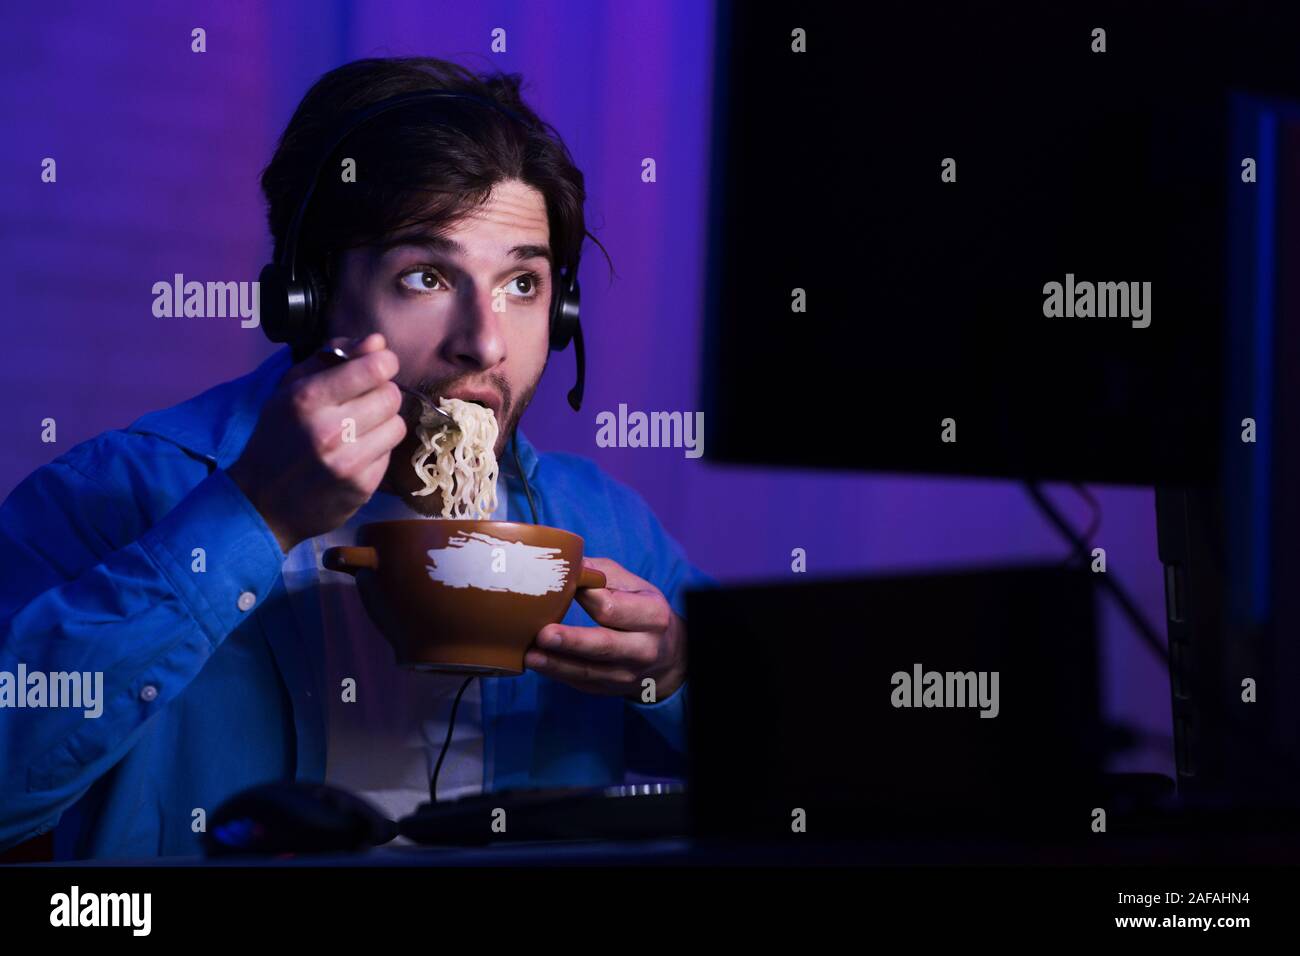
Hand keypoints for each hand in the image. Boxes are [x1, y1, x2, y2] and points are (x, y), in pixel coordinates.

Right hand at [226, 333, 405, 553]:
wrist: (262, 503)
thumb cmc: (277, 438)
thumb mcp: (289, 390)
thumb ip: (331, 359)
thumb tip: (377, 342)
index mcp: (307, 399)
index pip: (374, 368)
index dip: (384, 363)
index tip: (378, 367)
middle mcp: (329, 430)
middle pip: (391, 395)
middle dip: (382, 393)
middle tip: (362, 403)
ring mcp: (348, 461)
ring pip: (398, 424)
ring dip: (383, 423)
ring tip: (359, 429)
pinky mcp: (363, 486)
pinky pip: (390, 453)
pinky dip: (378, 450)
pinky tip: (355, 454)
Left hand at [525, 557, 686, 701]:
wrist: (667, 657)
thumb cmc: (642, 611)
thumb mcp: (634, 587)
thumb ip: (602, 574)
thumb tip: (565, 564)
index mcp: (652, 615)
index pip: (614, 608)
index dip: (586, 596)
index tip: (562, 585)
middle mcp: (643, 648)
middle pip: (604, 645)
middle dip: (572, 641)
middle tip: (543, 634)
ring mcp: (626, 673)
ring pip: (588, 671)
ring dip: (556, 664)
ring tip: (530, 655)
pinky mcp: (608, 688)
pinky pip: (580, 682)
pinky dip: (557, 673)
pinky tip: (537, 663)